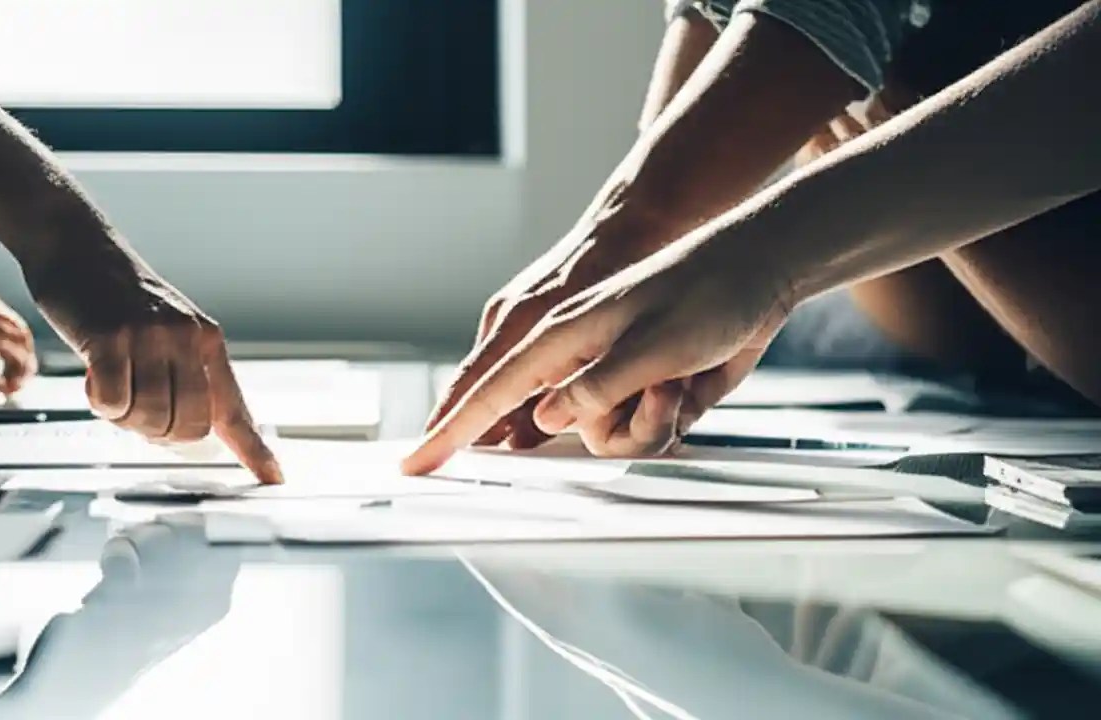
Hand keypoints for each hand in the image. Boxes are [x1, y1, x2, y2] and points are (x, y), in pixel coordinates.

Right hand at [0, 281, 35, 407]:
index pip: (4, 314)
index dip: (19, 328)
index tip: (23, 338)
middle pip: (13, 338)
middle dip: (26, 350)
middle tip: (30, 361)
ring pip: (7, 362)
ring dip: (20, 370)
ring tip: (21, 378)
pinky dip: (0, 389)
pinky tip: (0, 391)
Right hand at [24, 237, 282, 483]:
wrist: (77, 245)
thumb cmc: (116, 298)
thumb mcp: (168, 331)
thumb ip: (185, 376)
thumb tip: (194, 433)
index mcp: (208, 342)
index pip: (236, 408)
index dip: (254, 449)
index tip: (274, 479)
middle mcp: (187, 339)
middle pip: (190, 427)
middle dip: (159, 435)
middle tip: (135, 413)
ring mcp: (150, 336)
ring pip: (149, 418)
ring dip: (124, 418)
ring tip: (112, 387)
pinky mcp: (112, 336)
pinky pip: (114, 400)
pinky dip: (100, 402)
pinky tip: (94, 378)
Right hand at [403, 239, 790, 474]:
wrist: (759, 267)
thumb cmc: (706, 293)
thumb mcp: (653, 346)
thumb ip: (595, 387)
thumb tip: (543, 418)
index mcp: (560, 332)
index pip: (490, 390)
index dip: (451, 431)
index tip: (414, 464)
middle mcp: (572, 352)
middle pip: (537, 422)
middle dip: (584, 433)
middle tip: (616, 408)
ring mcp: (602, 370)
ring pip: (592, 434)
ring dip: (641, 425)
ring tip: (682, 383)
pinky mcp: (632, 383)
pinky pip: (627, 429)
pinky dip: (657, 422)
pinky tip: (687, 387)